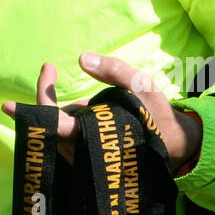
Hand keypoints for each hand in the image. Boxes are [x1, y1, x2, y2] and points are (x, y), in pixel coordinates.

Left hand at [1, 57, 201, 170]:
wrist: (173, 145)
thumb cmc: (156, 116)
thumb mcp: (142, 86)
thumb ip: (115, 71)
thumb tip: (82, 58)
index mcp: (92, 137)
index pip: (55, 122)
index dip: (41, 99)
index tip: (47, 69)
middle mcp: (81, 151)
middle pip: (49, 124)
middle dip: (46, 96)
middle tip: (50, 70)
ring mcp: (81, 155)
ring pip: (57, 130)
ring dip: (57, 107)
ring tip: (65, 82)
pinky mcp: (85, 154)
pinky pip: (67, 134)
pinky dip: (68, 116)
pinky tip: (85, 105)